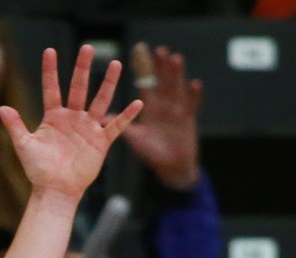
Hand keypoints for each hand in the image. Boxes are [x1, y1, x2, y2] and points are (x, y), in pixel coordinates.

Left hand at [0, 46, 143, 204]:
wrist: (55, 190)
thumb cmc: (38, 170)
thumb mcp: (24, 146)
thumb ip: (15, 126)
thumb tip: (1, 108)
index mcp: (54, 117)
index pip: (52, 89)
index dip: (50, 71)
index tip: (50, 51)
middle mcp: (72, 118)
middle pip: (79, 88)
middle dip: (82, 68)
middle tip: (87, 48)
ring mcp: (88, 128)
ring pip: (100, 101)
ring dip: (108, 83)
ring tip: (115, 64)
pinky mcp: (100, 142)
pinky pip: (116, 127)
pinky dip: (127, 116)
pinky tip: (137, 103)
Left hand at [119, 43, 200, 191]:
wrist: (172, 168)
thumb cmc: (152, 154)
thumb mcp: (136, 139)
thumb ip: (121, 127)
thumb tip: (100, 118)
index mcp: (150, 108)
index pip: (145, 83)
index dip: (143, 68)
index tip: (140, 50)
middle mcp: (164, 106)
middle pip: (162, 82)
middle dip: (161, 67)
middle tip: (160, 50)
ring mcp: (177, 111)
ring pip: (177, 89)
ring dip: (176, 75)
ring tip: (176, 59)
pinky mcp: (188, 120)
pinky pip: (191, 106)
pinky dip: (193, 96)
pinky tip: (195, 84)